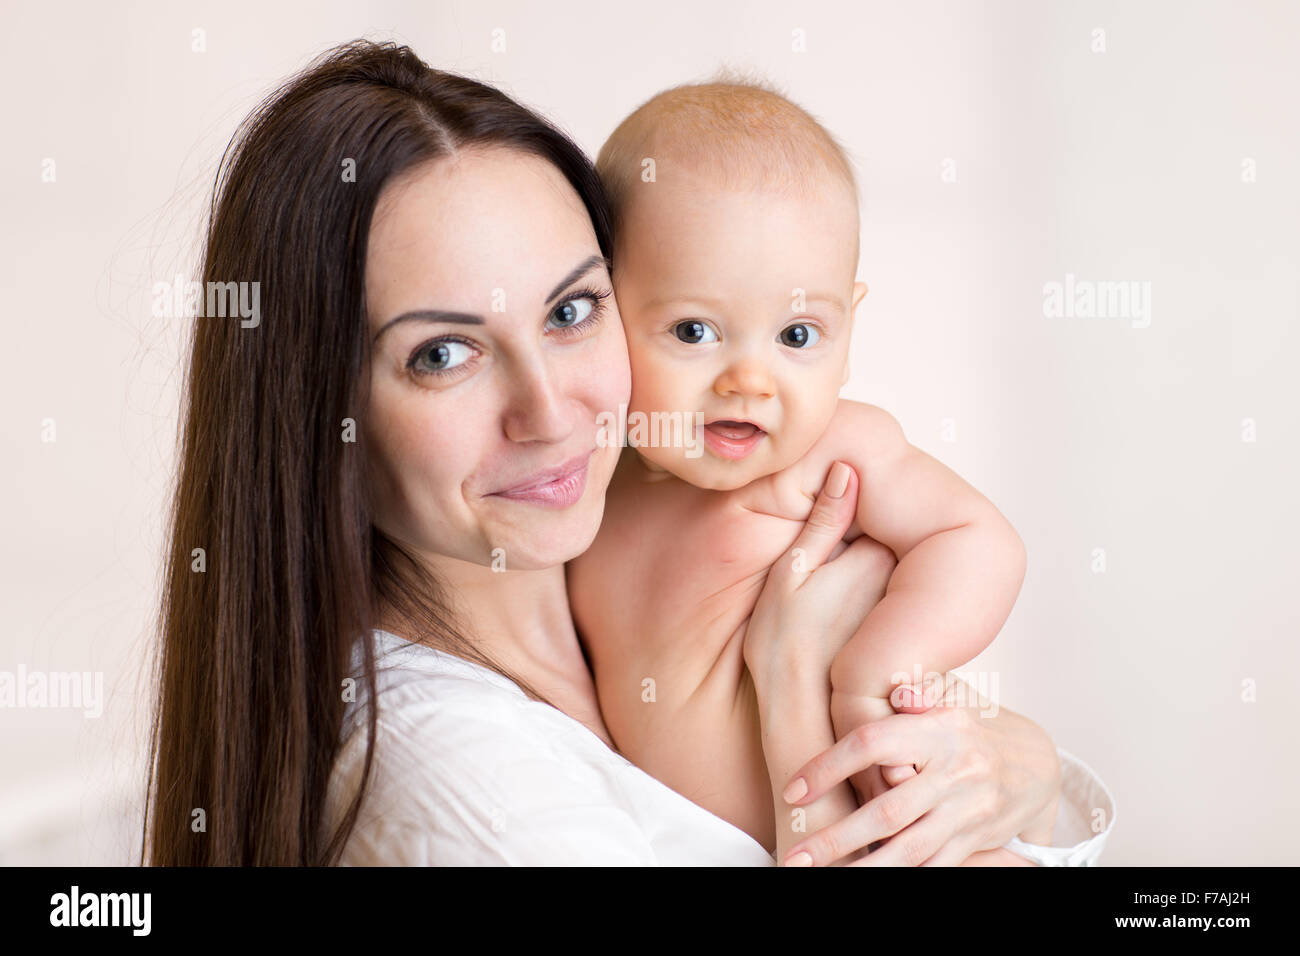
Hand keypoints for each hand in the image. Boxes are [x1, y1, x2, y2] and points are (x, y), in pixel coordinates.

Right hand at [742, 461, 896, 686]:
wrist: (803, 714)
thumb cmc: (783, 645)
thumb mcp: (789, 574)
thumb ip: (822, 523)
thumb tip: (847, 469)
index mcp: (874, 555)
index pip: (878, 510)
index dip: (856, 508)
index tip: (836, 521)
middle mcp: (899, 579)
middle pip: (891, 537)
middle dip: (871, 535)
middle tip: (832, 565)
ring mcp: (904, 608)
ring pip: (894, 569)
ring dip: (875, 569)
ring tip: (838, 594)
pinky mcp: (903, 632)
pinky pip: (895, 599)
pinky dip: (880, 600)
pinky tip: (847, 617)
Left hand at [779, 672, 1061, 865]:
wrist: (1033, 765)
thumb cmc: (970, 728)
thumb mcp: (948, 700)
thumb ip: (918, 693)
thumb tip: (898, 690)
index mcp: (940, 732)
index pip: (873, 744)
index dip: (829, 766)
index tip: (792, 791)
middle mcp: (955, 773)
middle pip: (887, 812)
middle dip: (836, 838)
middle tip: (795, 855)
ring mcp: (966, 812)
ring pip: (908, 849)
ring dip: (863, 868)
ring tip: (822, 877)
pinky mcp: (973, 841)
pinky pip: (932, 866)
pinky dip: (899, 875)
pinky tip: (865, 878)